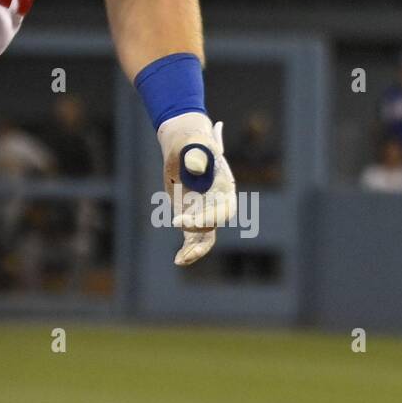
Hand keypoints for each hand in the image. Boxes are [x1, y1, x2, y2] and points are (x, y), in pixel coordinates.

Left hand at [156, 112, 236, 266]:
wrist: (184, 146)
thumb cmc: (191, 142)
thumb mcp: (192, 144)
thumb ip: (196, 155)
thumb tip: (194, 166)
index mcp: (224, 187)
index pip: (223, 209)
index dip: (206, 218)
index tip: (179, 220)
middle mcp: (218, 202)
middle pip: (214, 225)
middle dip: (199, 233)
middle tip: (178, 232)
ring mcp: (205, 211)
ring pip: (206, 237)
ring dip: (195, 250)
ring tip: (180, 259)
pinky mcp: (192, 216)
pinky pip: (193, 238)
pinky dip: (187, 249)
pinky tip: (178, 260)